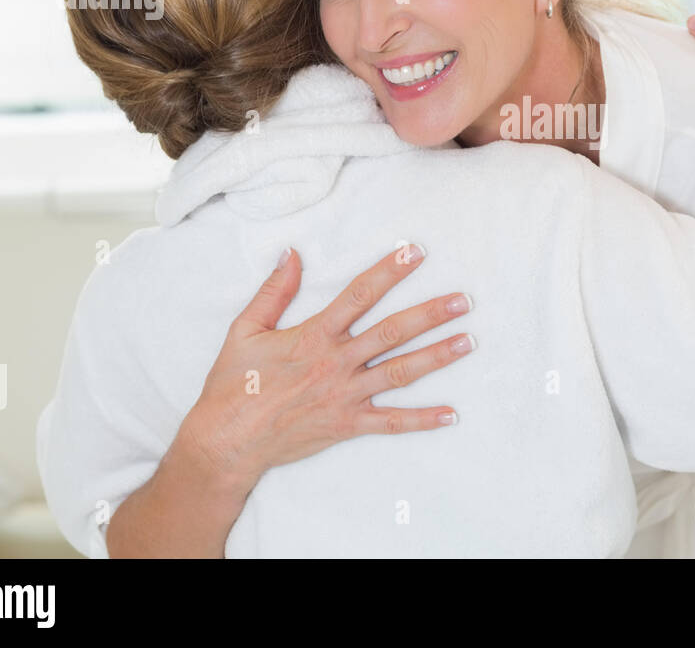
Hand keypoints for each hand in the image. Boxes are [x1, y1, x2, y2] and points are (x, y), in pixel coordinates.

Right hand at [181, 244, 474, 491]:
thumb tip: (291, 253)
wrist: (225, 441)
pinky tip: (451, 414)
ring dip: (437, 356)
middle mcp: (336, 362)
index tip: (415, 252)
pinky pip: (391, 423)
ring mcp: (345, 395)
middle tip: (463, 300)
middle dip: (430, 314)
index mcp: (314, 335)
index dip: (389, 271)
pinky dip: (422, 420)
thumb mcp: (245, 330)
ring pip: (400, 372)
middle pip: (392, 332)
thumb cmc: (233, 384)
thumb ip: (273, 291)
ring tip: (468, 341)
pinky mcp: (347, 425)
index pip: (359, 295)